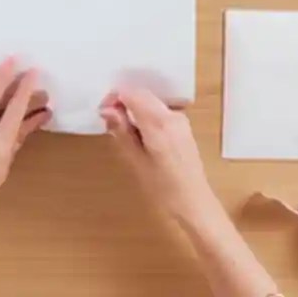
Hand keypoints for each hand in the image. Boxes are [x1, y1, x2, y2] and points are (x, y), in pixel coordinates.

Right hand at [100, 87, 216, 222]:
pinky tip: (139, 135)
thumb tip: (106, 110)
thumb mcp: (137, 161)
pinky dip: (145, 116)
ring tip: (122, 132)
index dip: (114, 98)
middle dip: (123, 103)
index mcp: (159, 123)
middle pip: (143, 95)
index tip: (103, 114)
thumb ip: (122, 132)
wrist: (194, 203)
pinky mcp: (183, 127)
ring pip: (151, 103)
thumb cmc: (163, 188)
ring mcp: (181, 120)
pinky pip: (160, 112)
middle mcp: (172, 115)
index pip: (133, 93)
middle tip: (109, 123)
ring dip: (134, 110)